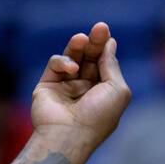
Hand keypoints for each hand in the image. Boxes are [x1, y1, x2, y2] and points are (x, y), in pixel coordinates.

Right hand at [31, 21, 131, 151]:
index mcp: (104, 92)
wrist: (69, 136)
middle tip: (100, 27)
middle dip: (94, 42)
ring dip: (78, 45)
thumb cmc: (98, 116)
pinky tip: (72, 70)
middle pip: (89, 58)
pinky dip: (63, 62)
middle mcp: (85, 89)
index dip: (105, 47)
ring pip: (72, 58)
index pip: (104, 63)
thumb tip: (110, 43)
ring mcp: (66, 87)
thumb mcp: (117, 90)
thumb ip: (112, 65)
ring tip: (82, 38)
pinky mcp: (47, 85)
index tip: (106, 32)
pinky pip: (56, 65)